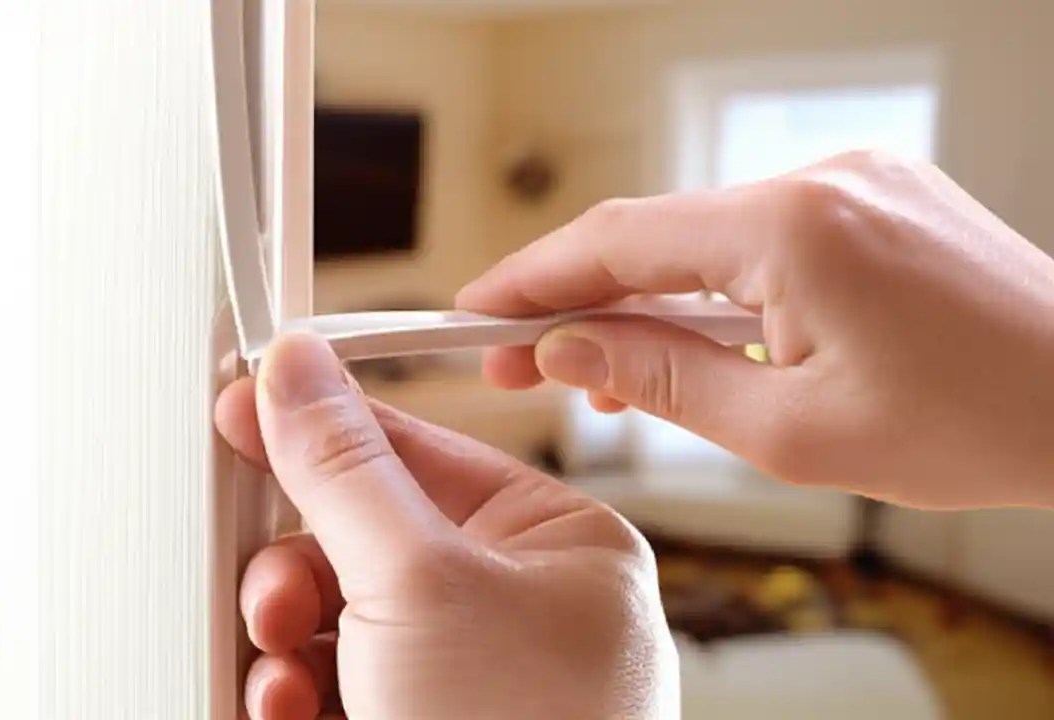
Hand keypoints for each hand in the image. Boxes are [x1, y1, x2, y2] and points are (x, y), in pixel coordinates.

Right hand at [215, 334, 677, 719]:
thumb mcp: (419, 584)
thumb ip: (344, 470)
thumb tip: (296, 368)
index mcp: (557, 549)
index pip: (422, 451)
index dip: (327, 427)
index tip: (246, 403)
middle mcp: (520, 609)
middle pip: (369, 539)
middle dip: (303, 570)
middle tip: (273, 595)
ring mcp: (469, 679)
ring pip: (338, 617)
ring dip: (290, 640)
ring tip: (283, 673)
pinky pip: (333, 681)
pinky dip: (296, 692)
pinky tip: (286, 711)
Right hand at [458, 151, 1053, 509]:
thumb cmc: (977, 426)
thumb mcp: (793, 433)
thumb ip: (664, 379)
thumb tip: (571, 348)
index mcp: (793, 228)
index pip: (619, 241)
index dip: (533, 279)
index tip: (475, 314)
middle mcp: (820, 179)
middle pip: (656, 233)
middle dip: (581, 298)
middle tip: (522, 362)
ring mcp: (854, 180)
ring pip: (707, 236)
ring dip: (648, 299)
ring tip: (603, 374)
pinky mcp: (877, 199)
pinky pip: (764, 236)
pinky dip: (713, 287)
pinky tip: (691, 341)